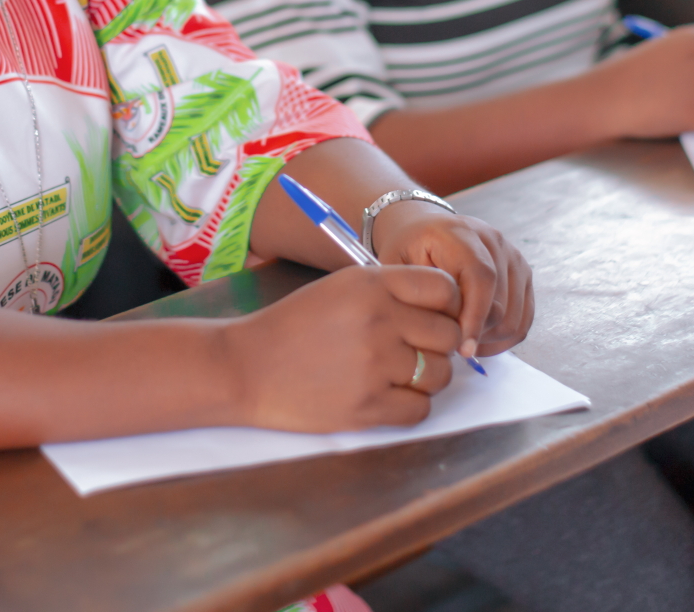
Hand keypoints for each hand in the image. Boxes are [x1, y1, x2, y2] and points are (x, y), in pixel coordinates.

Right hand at [223, 264, 462, 431]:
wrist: (245, 368)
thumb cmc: (293, 326)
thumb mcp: (340, 288)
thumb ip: (389, 290)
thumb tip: (446, 309)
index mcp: (371, 285)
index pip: (444, 289)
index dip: (448, 305)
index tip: (435, 317)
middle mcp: (378, 320)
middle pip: (448, 334)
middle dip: (438, 345)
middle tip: (414, 350)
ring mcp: (374, 366)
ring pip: (440, 374)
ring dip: (426, 377)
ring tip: (395, 374)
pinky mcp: (368, 407)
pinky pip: (420, 409)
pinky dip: (409, 405)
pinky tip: (384, 395)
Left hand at [371, 204, 533, 361]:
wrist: (425, 229)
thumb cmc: (408, 249)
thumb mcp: (398, 264)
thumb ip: (420, 293)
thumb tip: (446, 331)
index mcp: (461, 233)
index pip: (481, 278)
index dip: (475, 318)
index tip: (462, 349)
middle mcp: (495, 241)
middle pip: (500, 304)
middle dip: (477, 334)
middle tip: (451, 345)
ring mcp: (513, 257)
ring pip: (514, 317)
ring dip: (490, 338)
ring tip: (461, 340)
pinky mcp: (522, 274)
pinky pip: (523, 319)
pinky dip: (504, 337)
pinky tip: (479, 338)